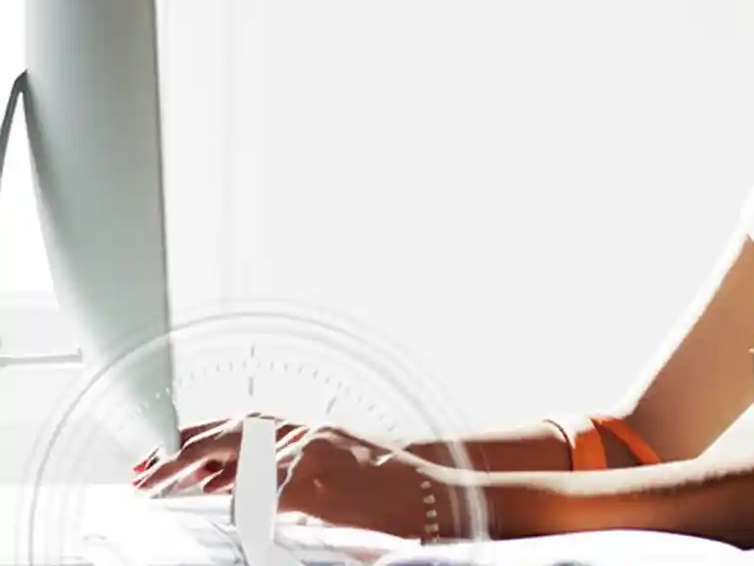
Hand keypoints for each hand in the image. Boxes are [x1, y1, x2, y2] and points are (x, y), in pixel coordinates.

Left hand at [134, 417, 467, 539]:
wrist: (438, 496)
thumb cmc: (396, 494)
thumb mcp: (340, 474)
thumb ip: (288, 479)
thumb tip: (232, 491)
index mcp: (313, 433)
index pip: (244, 428)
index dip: (199, 438)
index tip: (163, 452)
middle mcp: (308, 438)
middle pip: (230, 435)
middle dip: (180, 452)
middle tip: (143, 471)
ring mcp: (309, 460)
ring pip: (235, 461)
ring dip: (189, 469)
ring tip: (153, 481)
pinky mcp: (312, 487)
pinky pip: (259, 495)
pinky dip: (234, 498)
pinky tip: (209, 497)